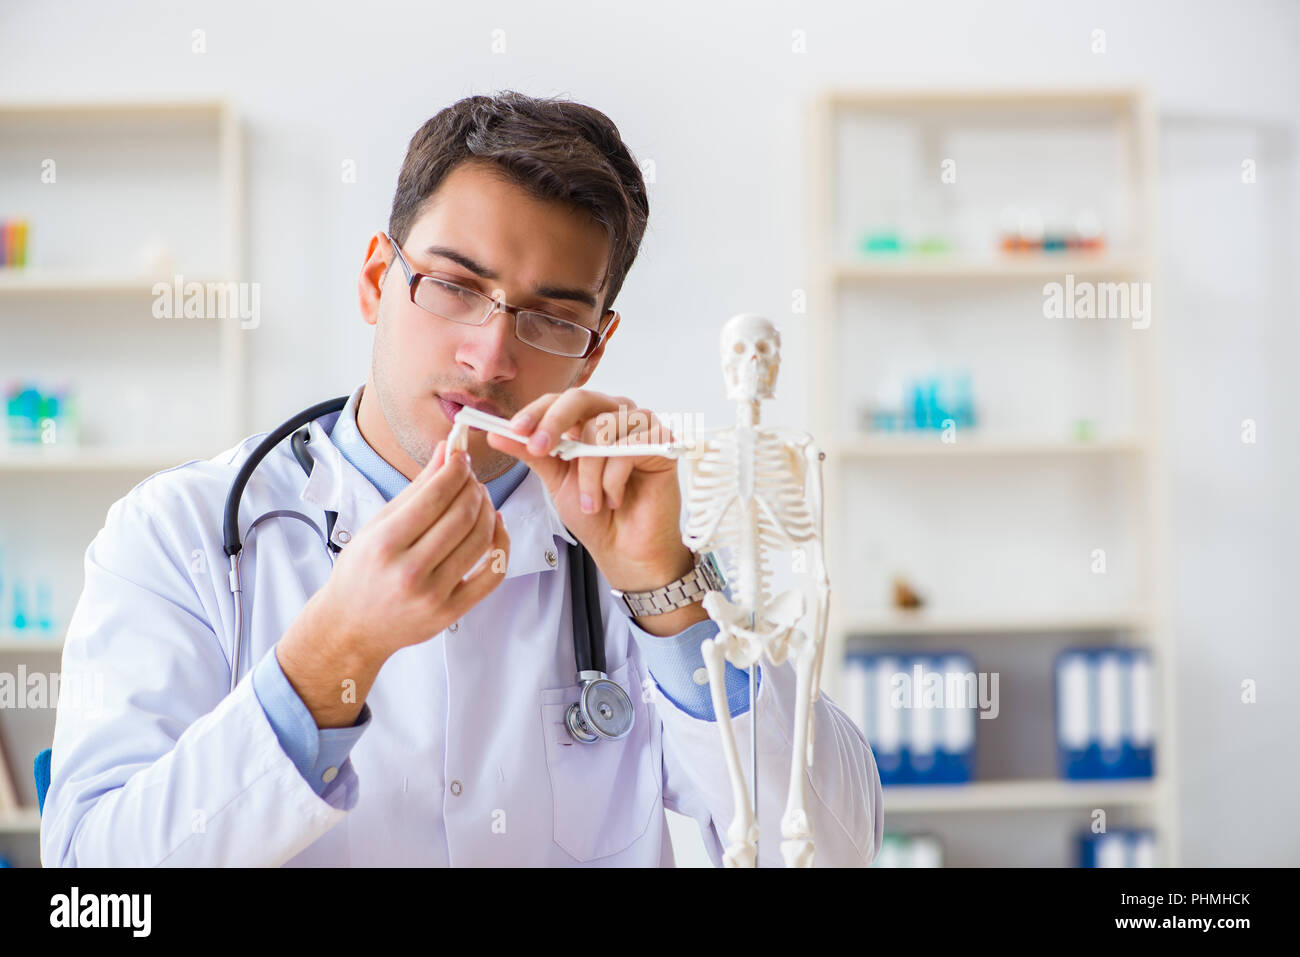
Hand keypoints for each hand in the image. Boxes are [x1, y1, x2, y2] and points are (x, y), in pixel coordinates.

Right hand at [288, 440, 509, 670]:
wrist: (352, 627)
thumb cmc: (360, 573)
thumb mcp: (377, 525)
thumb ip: (415, 489)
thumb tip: (445, 451)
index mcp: (386, 544)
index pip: (435, 496)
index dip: (456, 470)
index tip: (461, 456)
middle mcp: (410, 571)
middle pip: (462, 515)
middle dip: (473, 487)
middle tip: (471, 477)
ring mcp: (434, 595)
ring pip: (480, 540)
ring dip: (488, 510)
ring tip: (481, 498)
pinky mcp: (452, 612)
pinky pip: (493, 574)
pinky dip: (501, 544)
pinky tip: (496, 526)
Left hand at [485, 387, 693, 594]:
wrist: (624, 549)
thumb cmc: (595, 514)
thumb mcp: (556, 480)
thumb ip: (531, 454)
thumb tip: (495, 432)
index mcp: (588, 420)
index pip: (558, 401)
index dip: (535, 412)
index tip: (514, 430)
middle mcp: (615, 415)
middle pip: (580, 399)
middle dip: (553, 423)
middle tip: (539, 449)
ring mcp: (640, 426)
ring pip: (600, 430)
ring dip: (588, 474)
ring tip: (593, 502)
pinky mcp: (663, 442)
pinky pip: (627, 450)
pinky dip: (613, 481)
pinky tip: (616, 499)